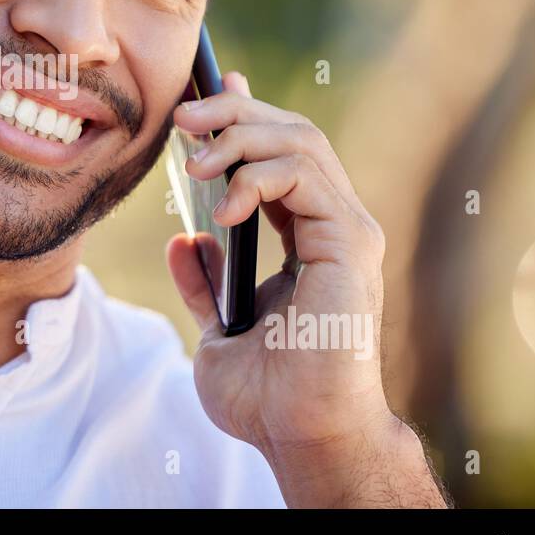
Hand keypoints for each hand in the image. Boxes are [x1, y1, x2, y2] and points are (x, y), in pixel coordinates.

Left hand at [166, 71, 446, 505]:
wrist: (299, 434)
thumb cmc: (266, 395)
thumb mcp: (217, 327)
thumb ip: (205, 281)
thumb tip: (183, 238)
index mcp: (307, 239)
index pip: (281, 155)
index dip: (245, 117)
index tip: (202, 101)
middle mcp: (333, 226)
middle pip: (292, 134)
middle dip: (233, 112)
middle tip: (183, 118)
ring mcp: (347, 231)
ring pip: (302, 141)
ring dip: (240, 136)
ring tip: (197, 162)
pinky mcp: (352, 243)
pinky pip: (307, 176)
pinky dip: (259, 177)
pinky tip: (226, 207)